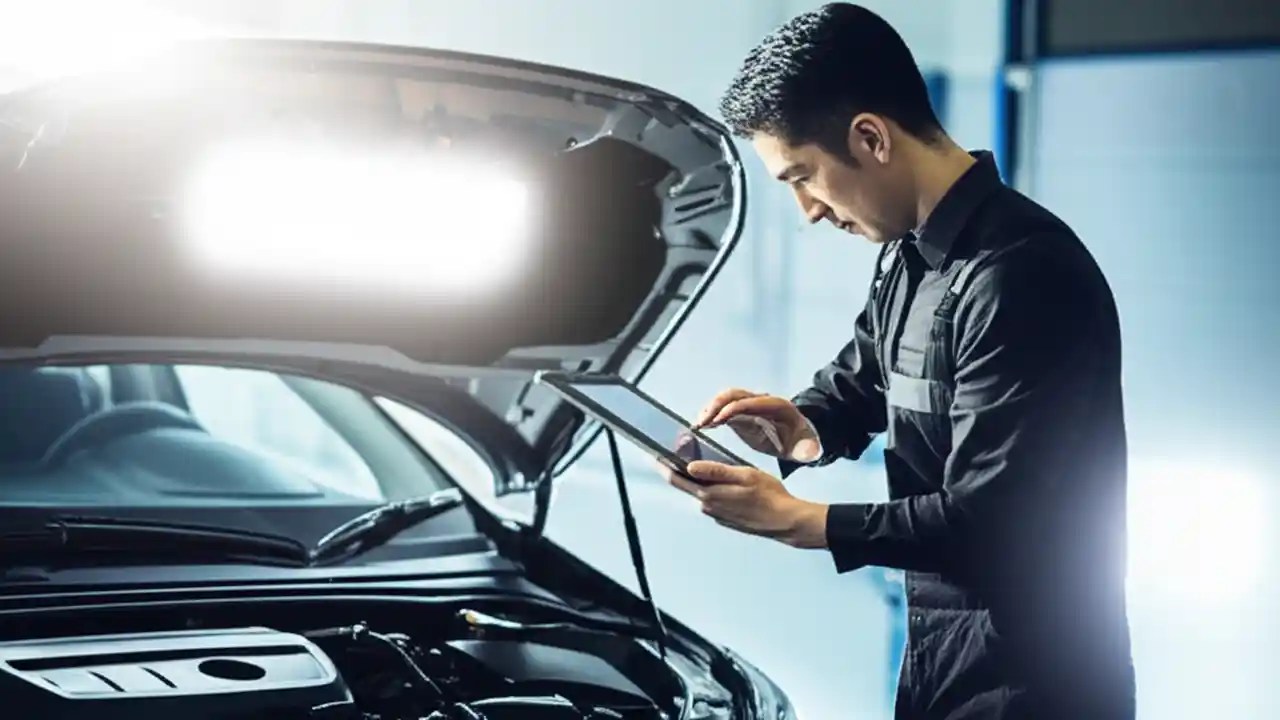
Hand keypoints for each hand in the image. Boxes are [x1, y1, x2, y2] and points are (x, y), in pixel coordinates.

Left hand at [663, 460, 827, 548]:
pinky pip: (711, 499)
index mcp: (710, 495)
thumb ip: (716, 471)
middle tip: (672, 452)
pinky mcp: (725, 517)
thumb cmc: (769, 495)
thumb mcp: (744, 475)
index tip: (655, 454)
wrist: (785, 521)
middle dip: (676, 469)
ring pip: (699, 492)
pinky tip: (717, 479)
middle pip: (685, 485)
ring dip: (695, 478)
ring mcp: (716, 513)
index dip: (664, 466)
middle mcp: (708, 506)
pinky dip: (708, 488)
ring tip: (695, 460)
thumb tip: (690, 467)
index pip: (678, 479)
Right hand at [692, 388, 820, 461]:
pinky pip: (723, 407)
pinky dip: (712, 414)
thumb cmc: (801, 441)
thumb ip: (807, 449)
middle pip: (734, 394)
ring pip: (726, 398)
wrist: (798, 435)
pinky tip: (702, 426)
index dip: (733, 409)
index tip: (717, 421)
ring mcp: (750, 403)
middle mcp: (761, 400)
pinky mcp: (742, 411)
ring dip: (710, 408)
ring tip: (698, 425)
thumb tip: (809, 453)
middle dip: (716, 406)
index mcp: (776, 406)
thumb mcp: (806, 446)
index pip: (750, 402)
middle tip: (702, 423)